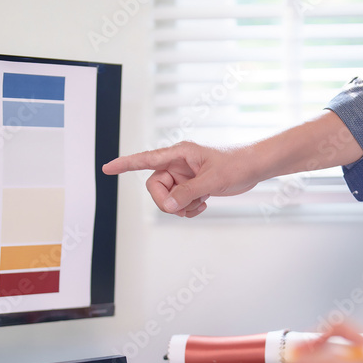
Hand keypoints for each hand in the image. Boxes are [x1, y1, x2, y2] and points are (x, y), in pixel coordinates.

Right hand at [102, 142, 263, 216]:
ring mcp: (185, 176)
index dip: (124, 165)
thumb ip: (188, 193)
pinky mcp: (193, 186)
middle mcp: (178, 164)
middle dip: (167, 202)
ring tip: (199, 204)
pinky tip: (203, 204)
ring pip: (168, 197)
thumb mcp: (212, 180)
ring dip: (180, 207)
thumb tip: (169, 205)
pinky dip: (188, 208)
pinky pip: (179, 202)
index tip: (107, 169)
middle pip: (155, 187)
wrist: (255, 167)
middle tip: (184, 207)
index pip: (145, 160)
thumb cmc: (237, 164)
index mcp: (179, 154)